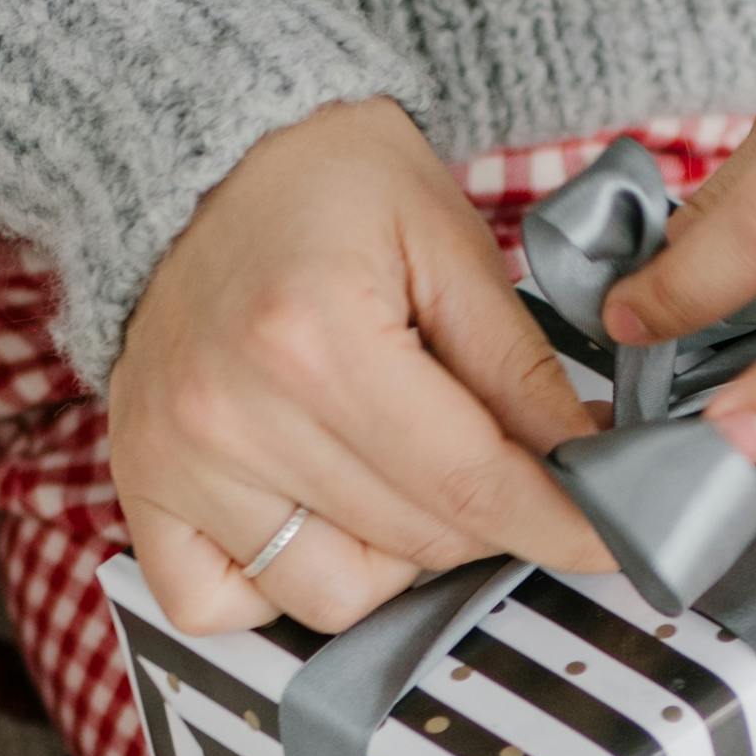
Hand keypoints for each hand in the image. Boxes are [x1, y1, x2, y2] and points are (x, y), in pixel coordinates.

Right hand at [107, 95, 613, 635]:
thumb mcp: (447, 242)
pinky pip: (221, 606)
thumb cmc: (326, 178)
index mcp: (315, 339)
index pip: (469, 485)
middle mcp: (232, 415)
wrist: (200, 149)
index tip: (616, 542)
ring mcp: (176, 460)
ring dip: (396, 557)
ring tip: (403, 472)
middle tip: (510, 468)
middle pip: (414, 544)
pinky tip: (316, 514)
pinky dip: (281, 584)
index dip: (558, 525)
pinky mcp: (139, 483)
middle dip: (490, 522)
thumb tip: (589, 470)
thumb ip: (519, 368)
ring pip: (333, 594)